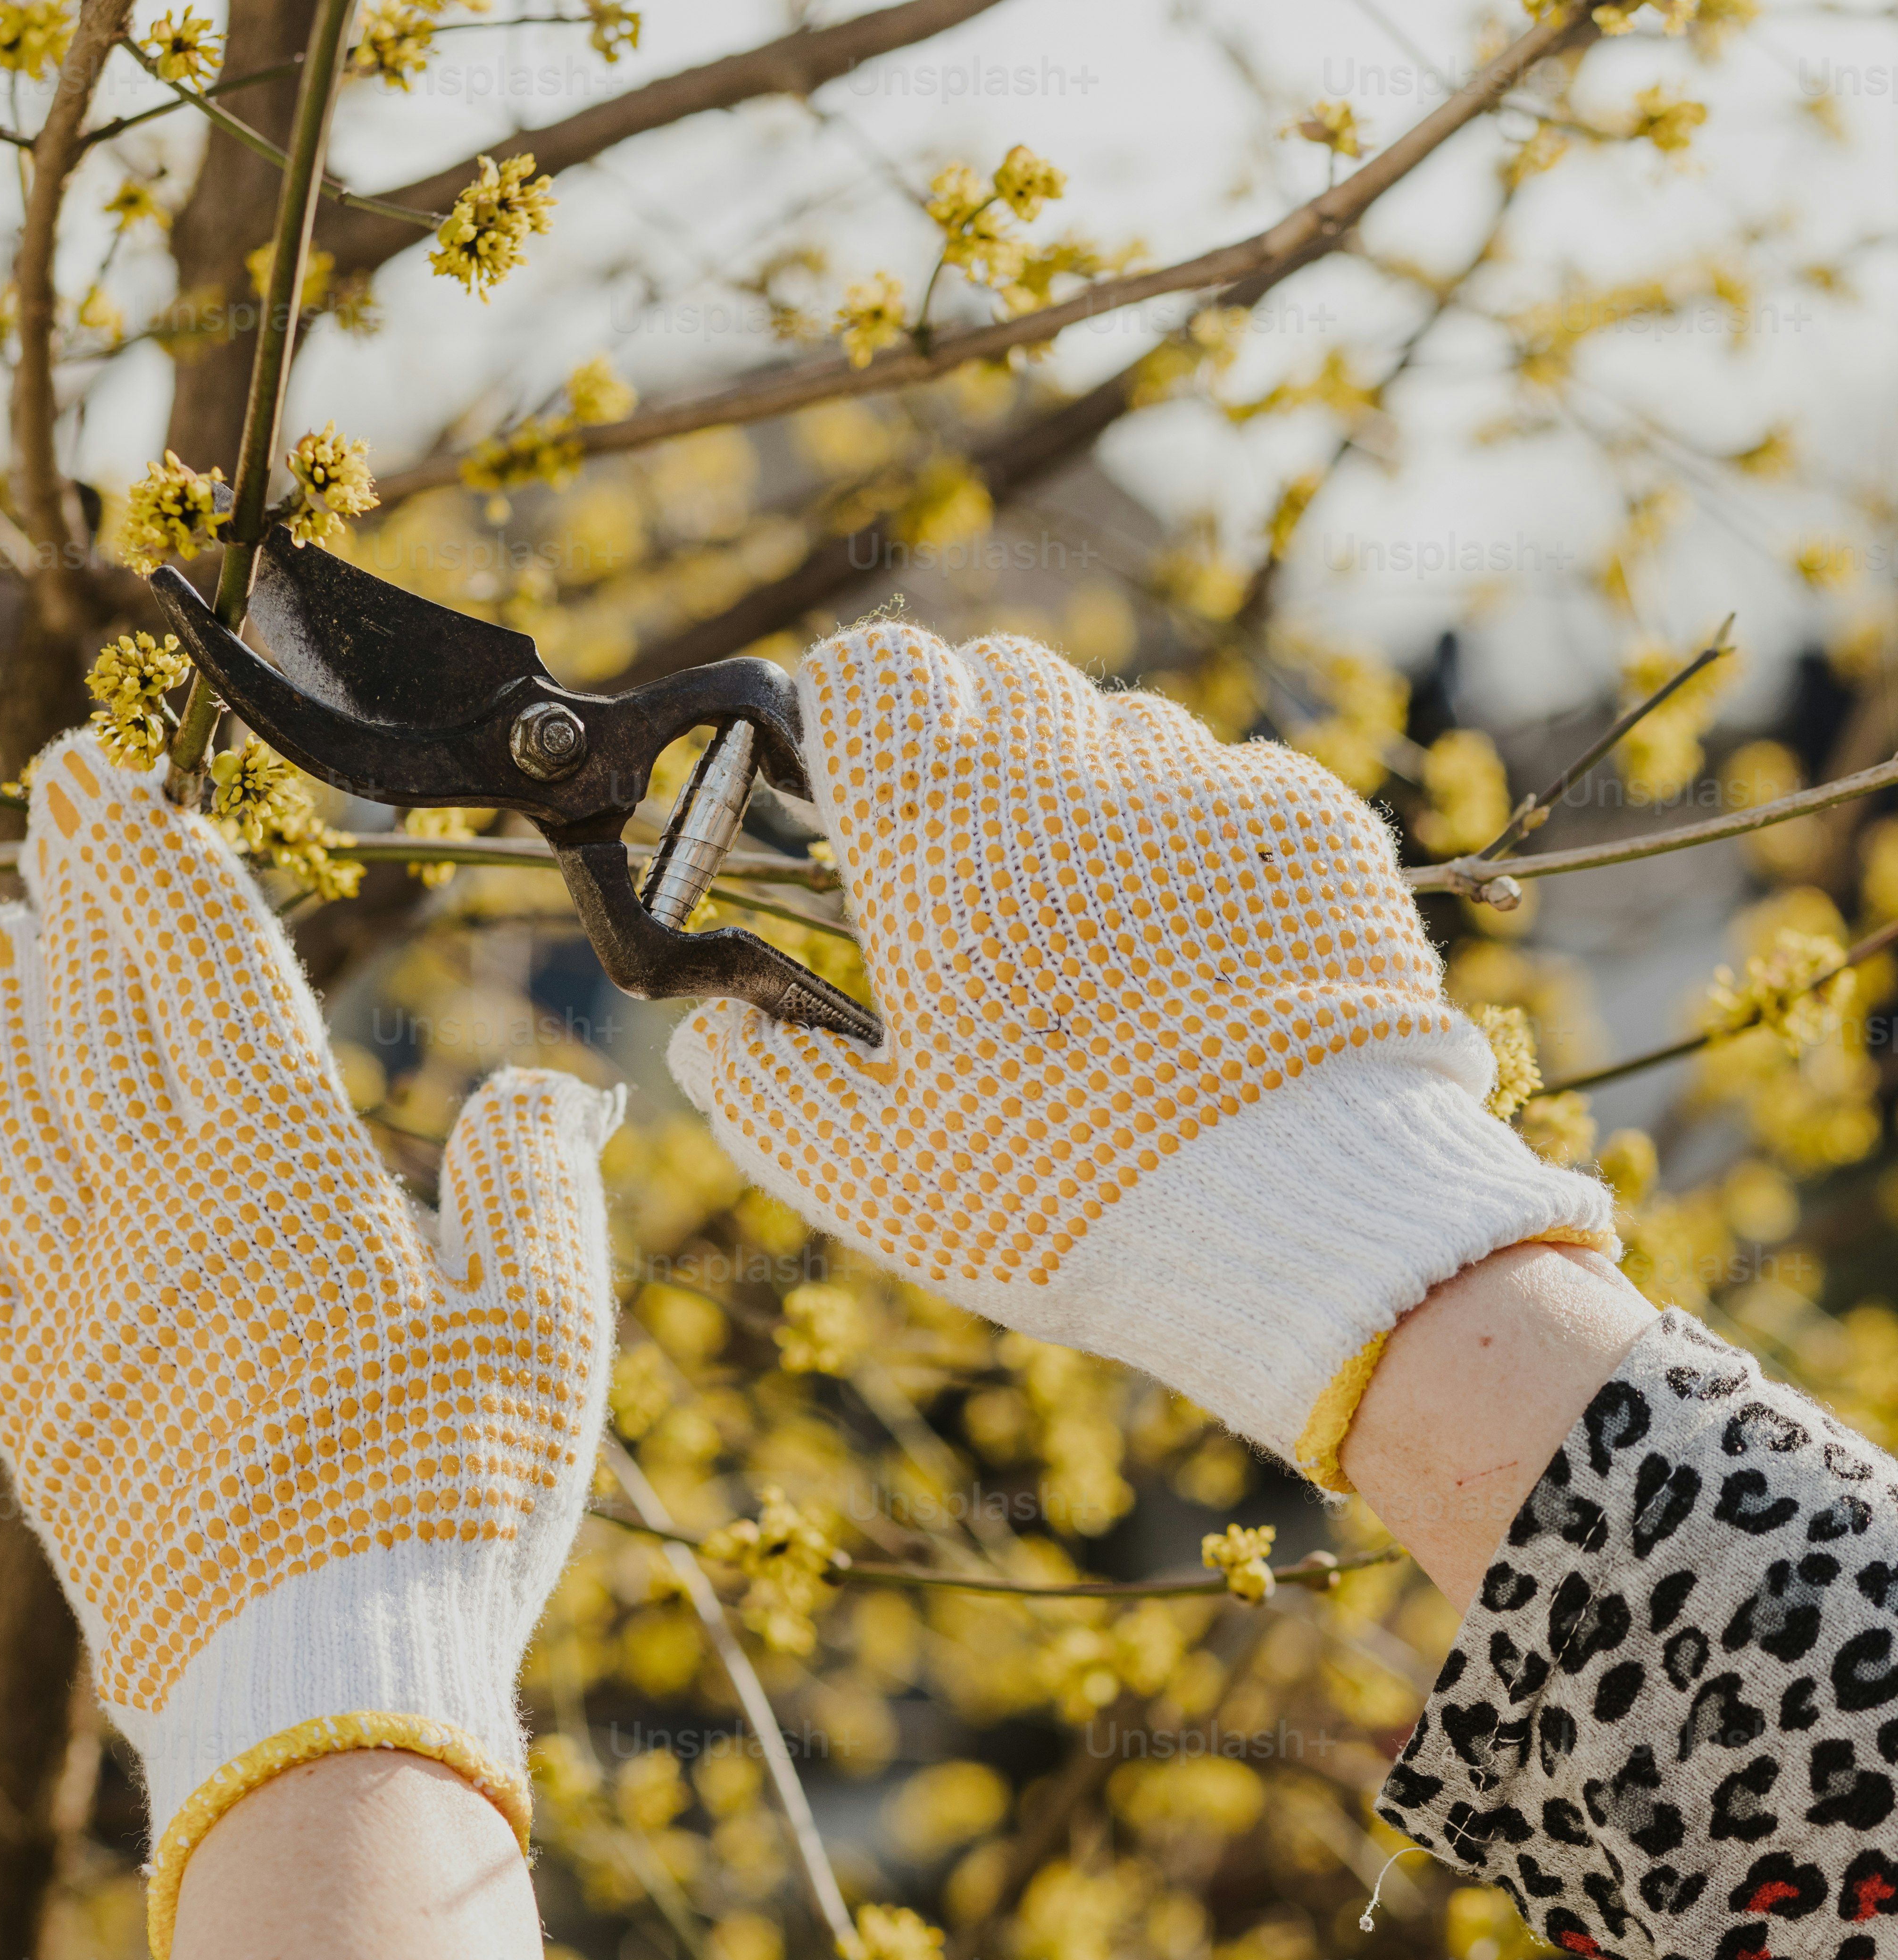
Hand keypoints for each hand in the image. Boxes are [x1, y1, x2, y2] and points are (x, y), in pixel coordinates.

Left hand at [0, 730, 619, 1959]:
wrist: (318, 1688)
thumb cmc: (453, 1510)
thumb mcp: (546, 1342)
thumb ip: (533, 1195)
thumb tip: (542, 1089)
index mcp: (292, 1180)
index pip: (206, 970)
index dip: (162, 862)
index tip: (126, 786)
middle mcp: (163, 1215)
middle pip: (98, 1011)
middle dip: (75, 891)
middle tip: (52, 802)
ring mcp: (78, 1308)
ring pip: (13, 1112)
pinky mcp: (28, 1407)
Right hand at [669, 624, 1613, 1482]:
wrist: (1298, 1221)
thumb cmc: (1062, 1198)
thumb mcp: (872, 1176)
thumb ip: (767, 1088)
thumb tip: (713, 1034)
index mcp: (939, 831)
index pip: (872, 672)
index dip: (859, 724)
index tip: (863, 799)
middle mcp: (1069, 766)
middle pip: (1001, 679)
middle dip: (977, 754)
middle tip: (981, 883)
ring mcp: (1203, 784)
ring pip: (1123, 730)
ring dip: (1095, 800)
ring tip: (1105, 938)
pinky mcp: (1311, 823)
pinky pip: (1234, 789)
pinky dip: (1205, 849)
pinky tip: (1210, 960)